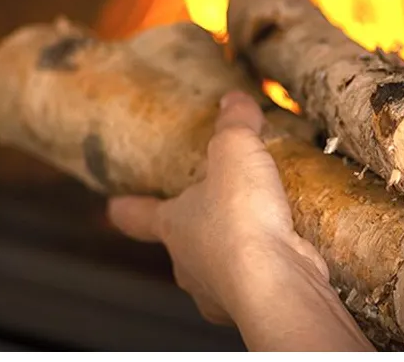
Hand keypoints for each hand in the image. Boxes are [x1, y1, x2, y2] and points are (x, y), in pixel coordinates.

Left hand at [107, 91, 371, 350]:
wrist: (276, 282)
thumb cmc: (241, 221)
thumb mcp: (236, 151)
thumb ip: (235, 123)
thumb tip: (234, 101)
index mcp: (174, 226)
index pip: (140, 215)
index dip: (129, 208)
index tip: (115, 207)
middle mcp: (190, 264)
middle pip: (184, 246)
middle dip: (197, 232)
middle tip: (216, 214)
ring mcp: (220, 291)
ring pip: (220, 268)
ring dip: (235, 252)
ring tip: (262, 230)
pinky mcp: (254, 303)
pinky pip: (256, 281)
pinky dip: (268, 267)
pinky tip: (288, 253)